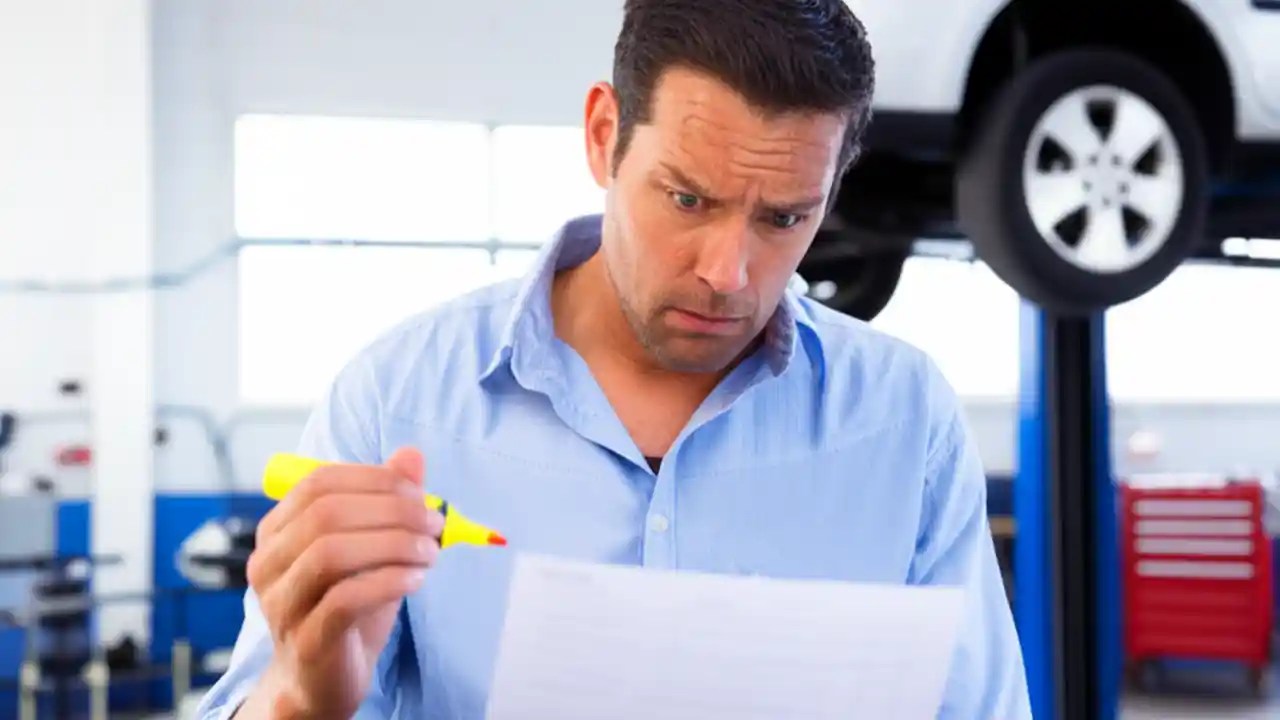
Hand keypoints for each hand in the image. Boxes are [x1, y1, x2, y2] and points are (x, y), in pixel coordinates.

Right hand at [238, 447, 442, 718]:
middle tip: (434, 524)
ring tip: (431, 553)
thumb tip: (411, 455)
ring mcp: (281, 604)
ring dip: (393, 545)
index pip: (319, 483)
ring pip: (331, 554)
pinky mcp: (306, 641)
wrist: (322, 680)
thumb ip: (385, 500)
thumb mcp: (370, 547)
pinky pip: (344, 600)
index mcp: (278, 531)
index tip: (421, 493)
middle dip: (392, 511)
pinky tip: (416, 580)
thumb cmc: (345, 606)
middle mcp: (268, 563)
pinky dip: (388, 582)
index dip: (375, 480)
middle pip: (326, 514)